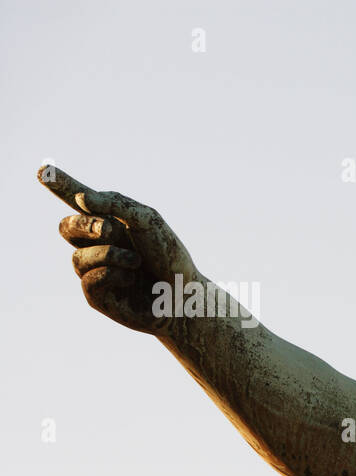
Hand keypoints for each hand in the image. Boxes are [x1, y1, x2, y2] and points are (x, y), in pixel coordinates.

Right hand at [39, 166, 200, 334]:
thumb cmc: (168, 256)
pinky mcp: (97, 296)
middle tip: (111, 230)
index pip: (76, 202)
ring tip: (137, 261)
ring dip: (110, 254)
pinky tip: (130, 278)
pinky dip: (112, 274)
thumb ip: (115, 204)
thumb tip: (80, 200)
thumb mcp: (147, 221)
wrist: (185, 293)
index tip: (42, 170)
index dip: (59, 186)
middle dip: (86, 226)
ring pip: (79, 256)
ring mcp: (94, 271)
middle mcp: (97, 245)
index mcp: (109, 223)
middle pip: (67, 228)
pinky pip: (89, 278)